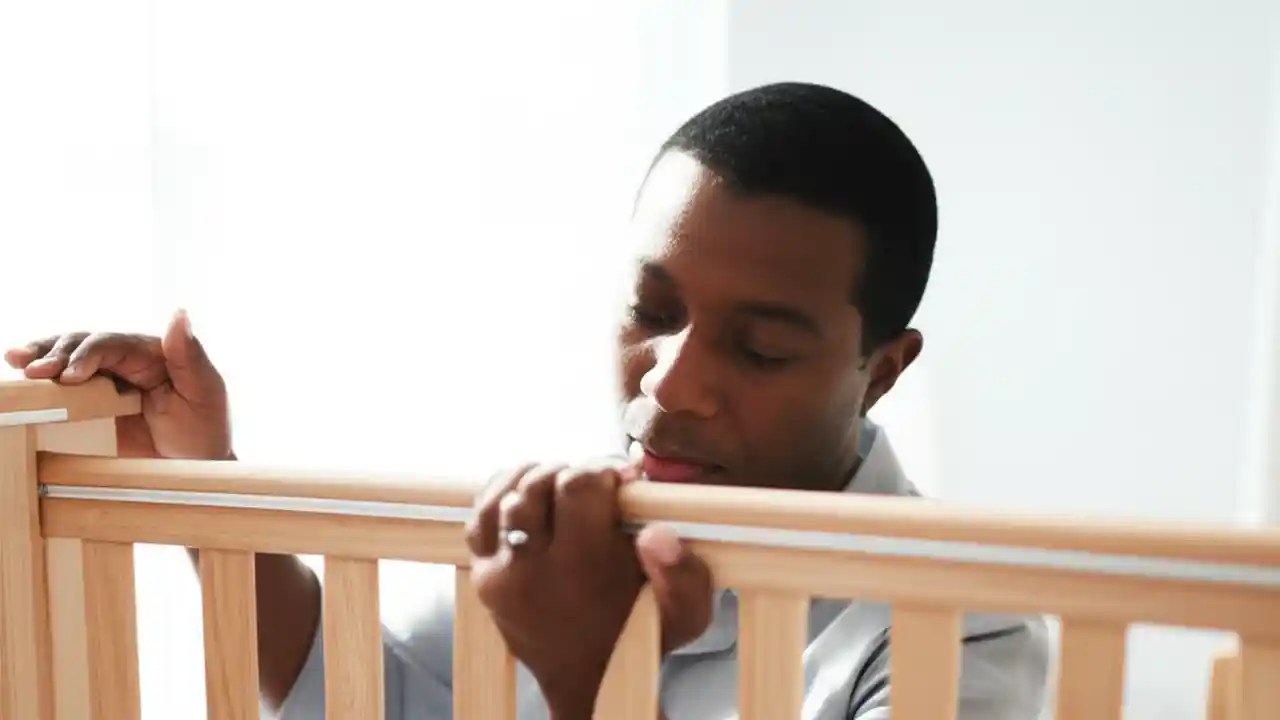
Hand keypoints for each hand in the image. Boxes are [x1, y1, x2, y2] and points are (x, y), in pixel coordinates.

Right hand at [4, 310, 232, 459]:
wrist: (195, 468)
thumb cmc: (206, 429)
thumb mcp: (206, 392)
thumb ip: (189, 355)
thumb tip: (179, 314)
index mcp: (152, 352)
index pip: (113, 343)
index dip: (88, 353)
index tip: (71, 375)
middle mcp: (125, 361)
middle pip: (83, 345)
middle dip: (56, 353)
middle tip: (32, 369)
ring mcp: (106, 383)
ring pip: (67, 360)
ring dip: (40, 357)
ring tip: (15, 361)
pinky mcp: (91, 407)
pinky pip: (63, 391)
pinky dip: (41, 385)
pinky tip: (18, 383)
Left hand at [467, 462, 713, 718]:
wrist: (589, 680)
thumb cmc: (640, 634)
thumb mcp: (684, 614)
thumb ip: (683, 575)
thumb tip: (656, 533)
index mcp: (583, 568)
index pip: (578, 485)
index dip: (603, 471)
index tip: (621, 483)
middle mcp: (533, 568)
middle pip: (541, 483)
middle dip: (573, 474)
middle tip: (596, 487)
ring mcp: (500, 571)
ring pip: (509, 494)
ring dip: (540, 480)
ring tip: (566, 488)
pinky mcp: (481, 574)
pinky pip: (480, 514)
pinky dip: (504, 491)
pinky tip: (530, 488)